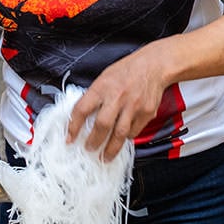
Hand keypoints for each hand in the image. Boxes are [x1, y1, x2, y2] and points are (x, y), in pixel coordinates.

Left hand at [65, 47, 167, 161]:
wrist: (154, 66)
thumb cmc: (127, 71)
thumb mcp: (104, 78)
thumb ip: (94, 96)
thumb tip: (81, 116)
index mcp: (102, 87)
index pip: (82, 109)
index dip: (73, 127)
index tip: (70, 138)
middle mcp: (117, 97)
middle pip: (102, 126)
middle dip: (93, 142)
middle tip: (89, 149)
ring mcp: (133, 106)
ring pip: (120, 134)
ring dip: (110, 149)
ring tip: (104, 157)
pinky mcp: (146, 112)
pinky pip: (134, 131)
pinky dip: (126, 138)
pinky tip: (122, 140)